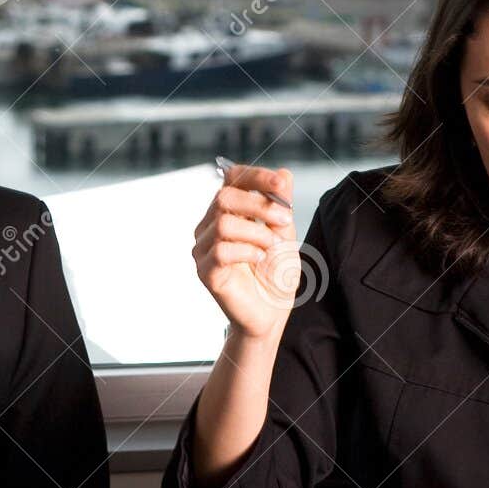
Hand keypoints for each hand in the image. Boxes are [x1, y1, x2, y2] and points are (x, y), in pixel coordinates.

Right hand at [193, 163, 297, 341]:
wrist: (272, 313)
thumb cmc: (274, 274)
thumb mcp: (284, 232)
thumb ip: (281, 204)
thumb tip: (283, 174)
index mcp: (227, 212)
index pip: (232, 179)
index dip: (255, 176)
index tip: (280, 182)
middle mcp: (209, 227)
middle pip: (224, 197)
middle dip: (259, 205)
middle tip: (284, 220)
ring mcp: (204, 249)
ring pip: (223, 224)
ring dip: (257, 232)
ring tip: (271, 247)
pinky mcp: (205, 271)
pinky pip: (222, 251)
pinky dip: (248, 251)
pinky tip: (259, 259)